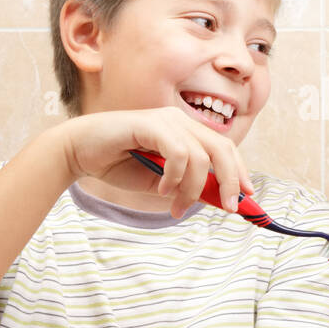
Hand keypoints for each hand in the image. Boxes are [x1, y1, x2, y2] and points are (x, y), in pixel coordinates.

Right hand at [55, 107, 253, 217]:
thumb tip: (219, 200)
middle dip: (231, 181)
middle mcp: (181, 121)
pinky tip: (161, 189)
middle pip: (223, 149)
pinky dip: (175, 176)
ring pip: (201, 156)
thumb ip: (189, 187)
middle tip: (231, 208)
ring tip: (176, 206)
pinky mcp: (151, 123)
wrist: (80, 152)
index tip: (248, 198)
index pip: (225, 149)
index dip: (239, 173)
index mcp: (186, 131)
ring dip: (192, 188)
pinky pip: (179, 153)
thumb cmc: (118, 165)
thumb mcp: (161, 183)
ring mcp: (167, 119)